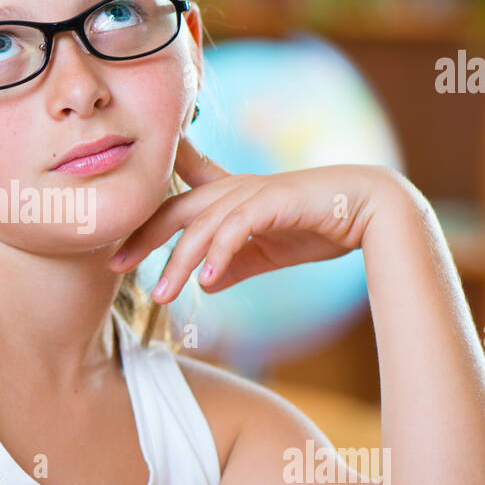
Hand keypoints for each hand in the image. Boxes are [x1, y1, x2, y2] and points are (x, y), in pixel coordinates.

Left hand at [108, 138, 402, 301]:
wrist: (370, 210)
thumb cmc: (318, 226)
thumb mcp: (265, 253)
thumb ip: (233, 265)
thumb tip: (204, 285)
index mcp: (227, 197)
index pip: (175, 201)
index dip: (144, 218)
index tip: (116, 246)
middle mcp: (233, 188)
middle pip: (173, 211)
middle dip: (141, 238)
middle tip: (113, 267)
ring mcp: (252, 192)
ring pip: (201, 226)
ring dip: (178, 262)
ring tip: (162, 296)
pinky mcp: (273, 200)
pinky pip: (236, 228)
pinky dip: (219, 254)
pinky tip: (206, 281)